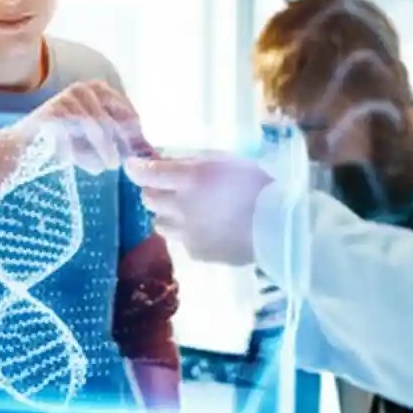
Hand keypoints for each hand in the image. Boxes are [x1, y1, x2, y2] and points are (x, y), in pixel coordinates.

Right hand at [13, 80, 153, 174]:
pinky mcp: (53, 112)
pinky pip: (74, 135)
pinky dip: (80, 153)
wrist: (26, 144)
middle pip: (113, 121)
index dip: (134, 136)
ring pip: (95, 128)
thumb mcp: (99, 139)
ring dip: (100, 151)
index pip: (128, 113)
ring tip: (102, 167)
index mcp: (100, 89)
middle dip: (117, 146)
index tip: (137, 156)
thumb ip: (123, 142)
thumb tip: (153, 156)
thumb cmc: (68, 141)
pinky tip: (84, 164)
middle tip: (117, 165)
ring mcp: (68, 98)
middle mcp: (85, 88)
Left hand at [123, 152, 271, 264]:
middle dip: (154, 190)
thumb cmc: (257, 185)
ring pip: (159, 223)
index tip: (133, 165)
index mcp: (190, 179)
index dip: (135, 168)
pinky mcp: (196, 253)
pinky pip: (181, 241)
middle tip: (169, 187)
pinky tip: (207, 229)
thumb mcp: (225, 160)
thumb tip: (166, 159)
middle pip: (148, 199)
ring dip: (167, 214)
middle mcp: (181, 207)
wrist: (280, 227)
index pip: (147, 173)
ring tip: (188, 211)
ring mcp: (186, 233)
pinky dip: (187, 234)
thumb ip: (192, 161)